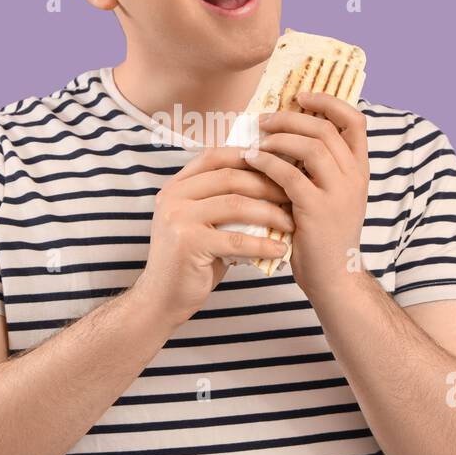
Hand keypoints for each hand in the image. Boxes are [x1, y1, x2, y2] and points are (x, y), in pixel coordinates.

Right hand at [133, 145, 293, 323]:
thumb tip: (270, 184)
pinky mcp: (188, 243)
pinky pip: (236, 240)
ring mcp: (178, 218)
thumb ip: (222, 202)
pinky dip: (262, 245)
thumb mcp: (202, 223)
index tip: (276, 165)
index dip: (248, 156)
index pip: (215, 156)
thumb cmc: (191, 260)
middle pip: (230, 177)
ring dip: (270, 213)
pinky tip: (279, 250)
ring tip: (291, 223)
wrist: (162, 298)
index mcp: (176, 186)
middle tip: (293, 194)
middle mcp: (173, 196)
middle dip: (267, 184)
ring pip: (236, 205)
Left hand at [244, 91, 369, 295]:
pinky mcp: (316, 210)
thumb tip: (286, 134)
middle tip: (264, 120)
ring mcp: (338, 193)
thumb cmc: (323, 235)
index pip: (355, 121)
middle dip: (290, 118)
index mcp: (360, 170)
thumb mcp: (330, 195)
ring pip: (310, 146)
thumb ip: (318, 167)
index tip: (302, 96)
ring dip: (277, 138)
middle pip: (325, 128)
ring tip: (256, 140)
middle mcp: (354, 177)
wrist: (333, 277)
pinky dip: (266, 162)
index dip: (329, 102)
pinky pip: (288, 174)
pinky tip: (251, 160)